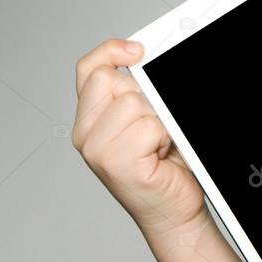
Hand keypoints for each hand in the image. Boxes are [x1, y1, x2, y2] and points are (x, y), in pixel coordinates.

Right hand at [73, 39, 207, 236]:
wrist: (174, 210)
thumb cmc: (164, 166)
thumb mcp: (146, 120)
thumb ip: (137, 94)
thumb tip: (147, 61)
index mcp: (91, 119)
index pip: (90, 68)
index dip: (112, 50)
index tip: (138, 51)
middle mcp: (87, 134)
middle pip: (115, 81)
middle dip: (145, 96)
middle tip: (155, 124)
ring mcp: (99, 150)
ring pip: (135, 103)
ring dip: (159, 119)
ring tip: (160, 143)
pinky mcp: (117, 163)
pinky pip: (150, 127)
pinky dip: (165, 136)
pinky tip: (161, 154)